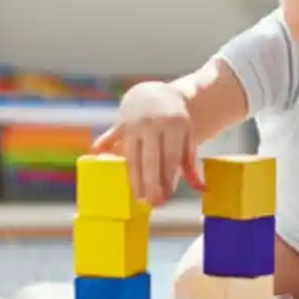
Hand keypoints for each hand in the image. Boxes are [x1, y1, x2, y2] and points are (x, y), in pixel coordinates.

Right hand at [91, 81, 204, 205]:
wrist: (157, 94)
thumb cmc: (175, 122)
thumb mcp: (188, 137)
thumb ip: (191, 162)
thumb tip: (200, 189)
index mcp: (175, 125)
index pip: (170, 157)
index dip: (167, 179)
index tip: (165, 198)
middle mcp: (154, 122)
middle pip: (151, 159)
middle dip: (151, 183)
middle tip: (152, 203)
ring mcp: (135, 122)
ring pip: (132, 155)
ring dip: (134, 178)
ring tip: (138, 197)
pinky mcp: (120, 122)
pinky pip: (111, 137)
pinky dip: (104, 147)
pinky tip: (98, 158)